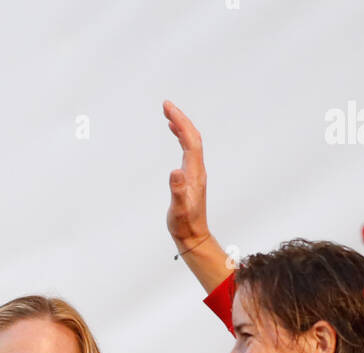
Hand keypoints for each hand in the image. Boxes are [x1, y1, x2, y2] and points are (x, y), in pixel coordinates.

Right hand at [164, 99, 209, 251]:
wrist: (193, 237)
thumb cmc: (184, 225)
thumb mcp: (178, 209)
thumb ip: (177, 190)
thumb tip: (175, 171)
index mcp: (194, 173)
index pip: (190, 140)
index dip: (180, 122)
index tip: (168, 109)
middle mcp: (197, 169)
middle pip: (192, 136)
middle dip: (180, 118)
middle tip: (166, 105)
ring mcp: (195, 172)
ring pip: (191, 141)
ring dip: (181, 125)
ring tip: (168, 114)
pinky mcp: (190, 177)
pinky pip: (188, 150)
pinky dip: (181, 137)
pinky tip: (174, 133)